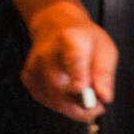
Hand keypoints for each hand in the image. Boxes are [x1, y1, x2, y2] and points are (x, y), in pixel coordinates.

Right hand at [20, 4, 117, 120]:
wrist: (55, 26)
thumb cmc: (84, 40)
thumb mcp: (105, 49)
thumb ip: (105, 74)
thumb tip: (104, 97)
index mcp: (71, 40)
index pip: (73, 60)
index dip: (78, 78)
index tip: (80, 90)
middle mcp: (47, 52)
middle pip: (60, 88)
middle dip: (81, 106)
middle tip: (97, 107)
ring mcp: (34, 66)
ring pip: (54, 101)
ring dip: (74, 107)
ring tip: (86, 95)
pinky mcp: (28, 79)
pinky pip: (48, 102)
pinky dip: (63, 104)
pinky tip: (69, 91)